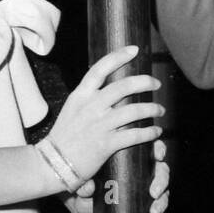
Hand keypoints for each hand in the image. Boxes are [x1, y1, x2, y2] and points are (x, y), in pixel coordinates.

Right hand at [47, 45, 162, 184]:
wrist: (52, 162)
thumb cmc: (64, 135)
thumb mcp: (73, 108)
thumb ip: (90, 98)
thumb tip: (114, 90)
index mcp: (81, 95)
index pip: (100, 69)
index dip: (119, 56)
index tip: (135, 50)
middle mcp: (91, 107)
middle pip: (124, 86)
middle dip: (145, 82)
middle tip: (156, 83)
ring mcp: (99, 125)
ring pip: (134, 110)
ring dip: (152, 108)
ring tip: (160, 110)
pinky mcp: (106, 144)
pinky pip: (134, 135)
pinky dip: (149, 132)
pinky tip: (156, 131)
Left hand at [64, 139, 169, 212]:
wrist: (82, 209)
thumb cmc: (83, 189)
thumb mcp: (81, 185)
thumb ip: (83, 185)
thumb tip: (89, 187)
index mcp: (129, 161)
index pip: (148, 149)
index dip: (158, 150)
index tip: (158, 156)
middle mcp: (141, 174)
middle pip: (161, 170)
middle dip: (162, 181)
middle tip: (154, 193)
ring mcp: (145, 191)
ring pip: (164, 191)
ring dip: (163, 201)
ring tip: (154, 212)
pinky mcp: (145, 209)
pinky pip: (160, 211)